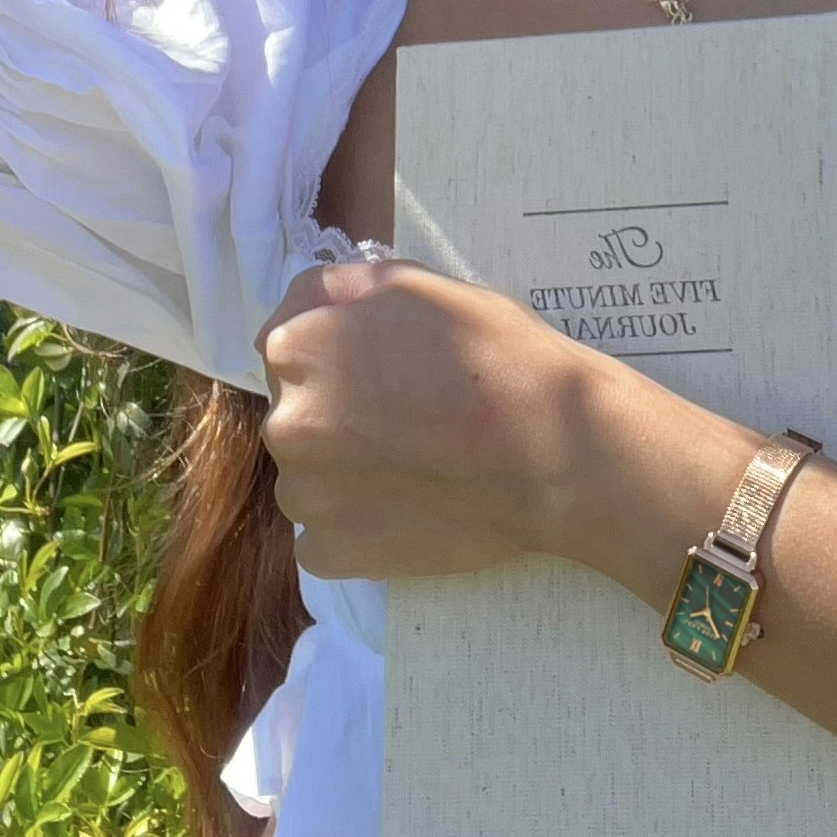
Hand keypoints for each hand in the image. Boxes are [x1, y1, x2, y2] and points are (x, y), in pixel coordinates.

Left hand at [257, 257, 612, 580]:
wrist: (550, 449)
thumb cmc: (493, 353)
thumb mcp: (414, 284)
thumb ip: (342, 292)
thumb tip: (309, 314)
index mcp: (297, 346)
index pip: (289, 347)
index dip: (338, 354)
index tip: (384, 368)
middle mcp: (286, 419)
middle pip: (296, 412)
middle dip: (336, 414)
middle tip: (405, 420)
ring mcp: (305, 494)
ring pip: (306, 478)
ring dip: (342, 474)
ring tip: (411, 469)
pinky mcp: (330, 552)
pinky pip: (324, 538)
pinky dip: (356, 529)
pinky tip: (407, 510)